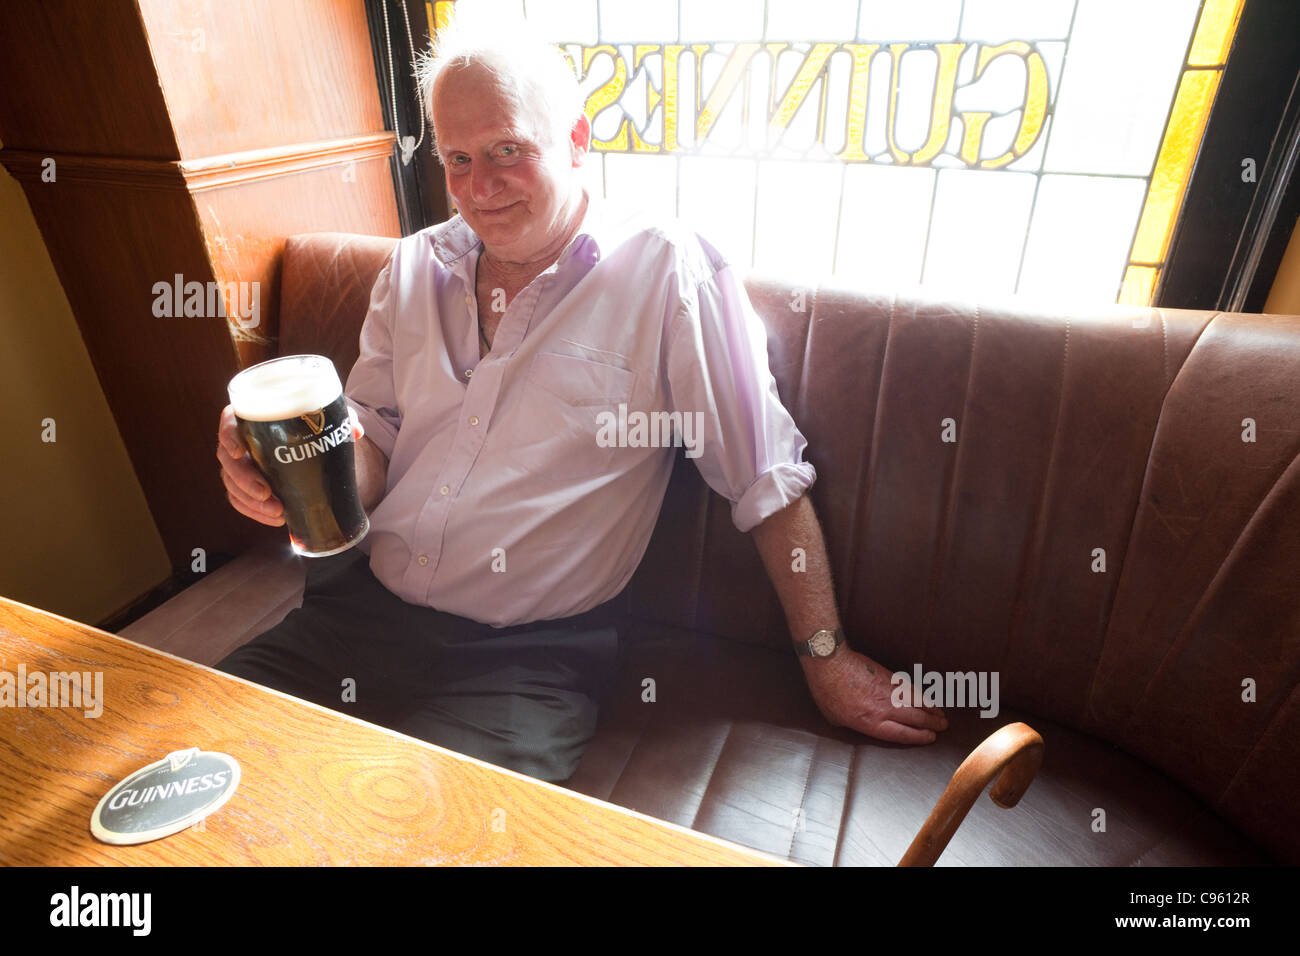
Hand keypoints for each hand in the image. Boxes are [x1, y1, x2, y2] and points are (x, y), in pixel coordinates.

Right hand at [217, 404, 364, 525]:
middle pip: (228, 460)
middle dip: (245, 480)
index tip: (239, 450)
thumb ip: (339, 419)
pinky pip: (239, 501)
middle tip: (267, 494)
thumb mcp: (324, 418)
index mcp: (250, 418)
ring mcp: (239, 465)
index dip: (229, 437)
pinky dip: (253, 512)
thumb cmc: (310, 425)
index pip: (229, 424)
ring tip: (277, 513)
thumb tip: (356, 431)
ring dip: (251, 502)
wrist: (309, 445)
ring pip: (232, 484)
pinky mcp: (244, 485)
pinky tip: (273, 519)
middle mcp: (240, 441)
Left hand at [800, 646, 947, 744]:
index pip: (902, 734)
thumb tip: (856, 724)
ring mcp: (889, 692)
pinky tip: (929, 699)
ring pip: (917, 703)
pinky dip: (922, 695)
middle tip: (943, 728)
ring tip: (942, 716)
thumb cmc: (827, 692)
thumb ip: (851, 725)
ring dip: (932, 711)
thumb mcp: (835, 719)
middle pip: (915, 719)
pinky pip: (911, 689)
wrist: (831, 663)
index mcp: (871, 723)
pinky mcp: (889, 677)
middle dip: (931, 725)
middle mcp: (884, 709)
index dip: (919, 737)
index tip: (931, 738)